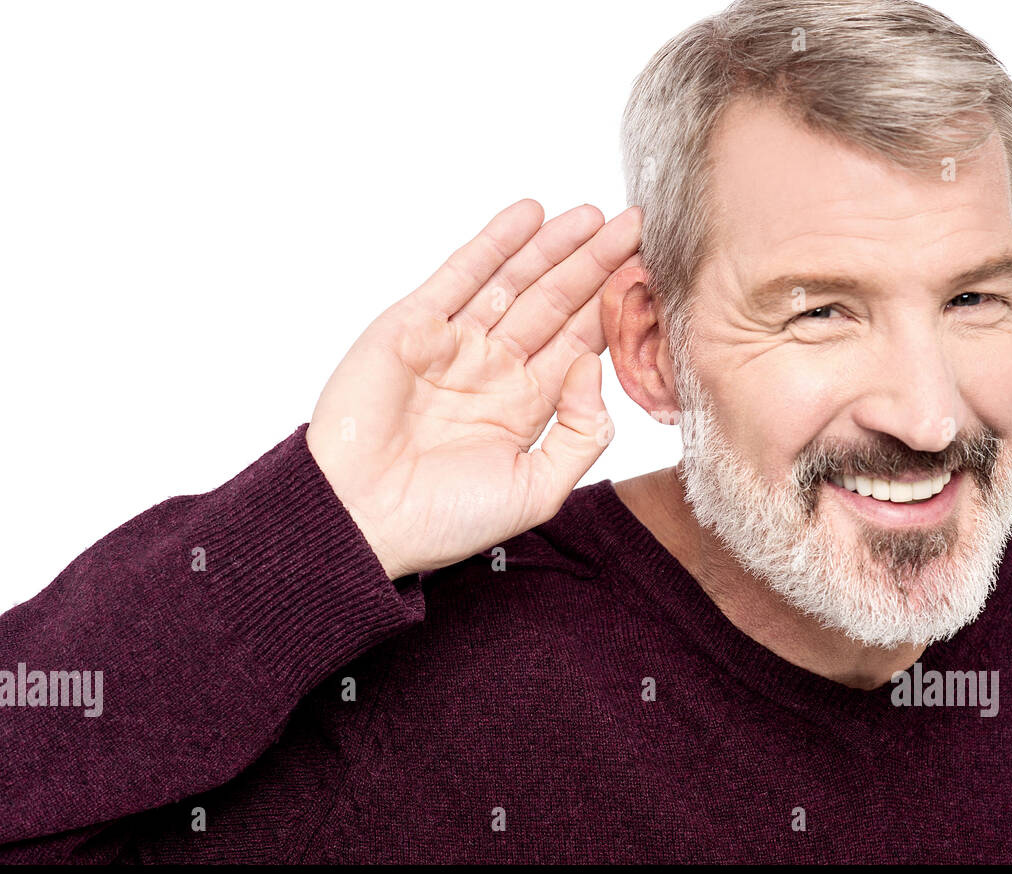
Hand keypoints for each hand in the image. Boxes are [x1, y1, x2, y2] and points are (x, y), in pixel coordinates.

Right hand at [306, 199, 640, 579]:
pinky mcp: (413, 325)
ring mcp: (454, 344)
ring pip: (515, 282)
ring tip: (594, 215)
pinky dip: (496, 242)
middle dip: (594, 266)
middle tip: (634, 226)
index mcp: (524, 407)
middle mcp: (493, 370)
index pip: (578, 344)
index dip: (612, 309)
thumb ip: (581, 434)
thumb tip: (592, 369)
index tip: (648, 276)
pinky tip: (531, 215)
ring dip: (554, 247)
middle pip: (555, 305)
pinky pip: (461, 273)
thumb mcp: (539, 491)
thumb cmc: (445, 519)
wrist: (362, 518)